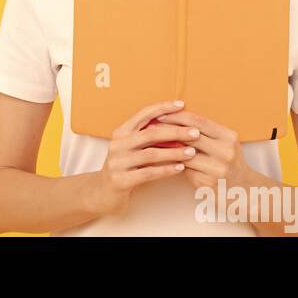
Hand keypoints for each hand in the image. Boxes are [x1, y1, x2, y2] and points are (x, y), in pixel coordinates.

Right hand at [86, 100, 200, 216]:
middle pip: (150, 133)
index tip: (181, 104)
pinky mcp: (120, 180)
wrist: (102, 192)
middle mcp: (117, 145)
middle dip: (175, 132)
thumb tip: (179, 127)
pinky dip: (166, 170)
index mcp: (121, 132)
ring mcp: (117, 162)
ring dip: (174, 152)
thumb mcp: (133, 149)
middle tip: (195, 133)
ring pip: (151, 154)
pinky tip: (180, 168)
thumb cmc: (125, 168)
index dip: (162, 108)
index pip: (143, 114)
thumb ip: (149, 138)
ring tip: (192, 152)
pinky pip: (148, 173)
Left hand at [153, 109, 253, 190]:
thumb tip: (174, 119)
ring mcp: (217, 169)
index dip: (177, 116)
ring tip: (151, 143)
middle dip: (168, 130)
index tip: (160, 114)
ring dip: (166, 148)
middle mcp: (225, 152)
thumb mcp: (224, 143)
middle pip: (190, 136)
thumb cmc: (228, 162)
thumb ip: (204, 133)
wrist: (244, 190)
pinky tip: (161, 159)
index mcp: (229, 137)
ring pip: (185, 154)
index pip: (199, 121)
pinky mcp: (208, 184)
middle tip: (149, 127)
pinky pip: (185, 170)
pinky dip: (172, 163)